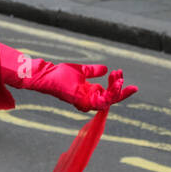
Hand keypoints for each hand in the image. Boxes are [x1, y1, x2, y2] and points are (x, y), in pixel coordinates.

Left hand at [21, 60, 137, 111]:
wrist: (47, 75)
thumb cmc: (60, 74)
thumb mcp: (82, 71)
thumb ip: (93, 71)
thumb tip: (106, 69)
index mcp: (90, 93)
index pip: (109, 93)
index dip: (118, 86)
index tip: (121, 72)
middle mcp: (90, 99)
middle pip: (111, 99)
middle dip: (120, 89)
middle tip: (123, 77)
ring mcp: (86, 102)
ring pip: (108, 100)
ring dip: (116, 90)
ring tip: (119, 78)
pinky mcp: (82, 101)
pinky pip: (101, 102)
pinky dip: (110, 94)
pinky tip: (115, 84)